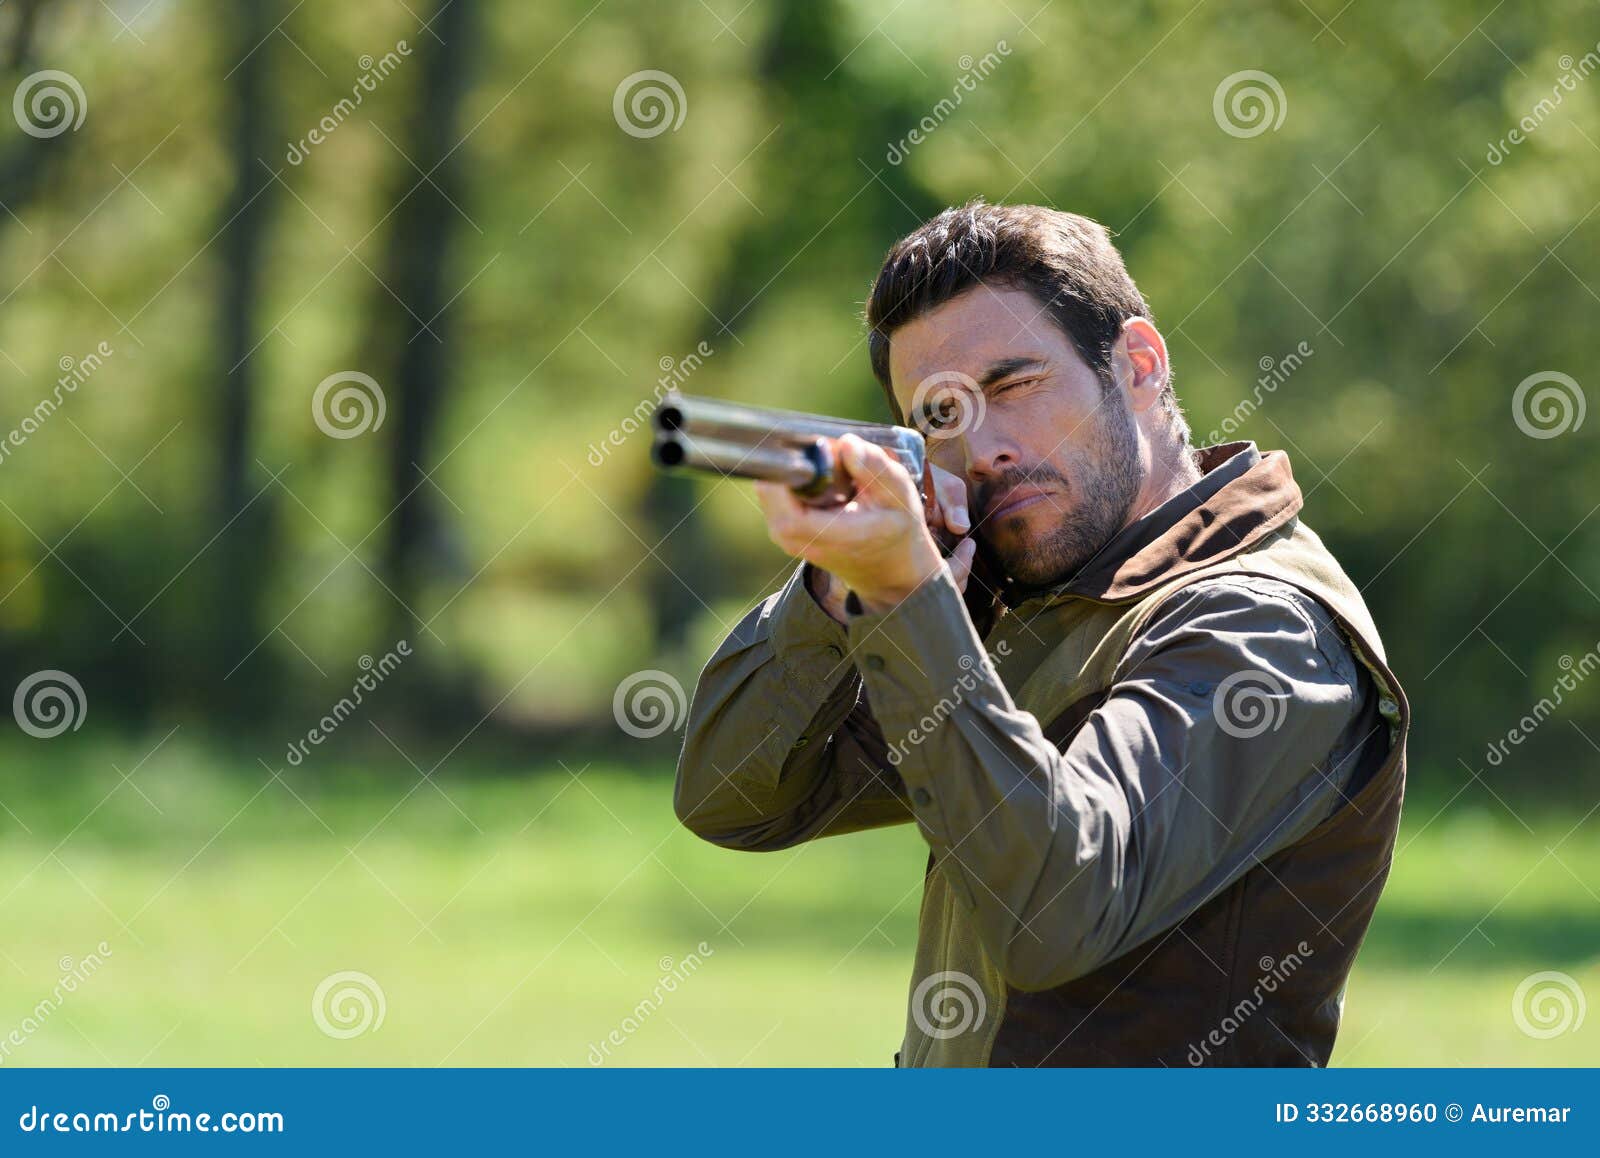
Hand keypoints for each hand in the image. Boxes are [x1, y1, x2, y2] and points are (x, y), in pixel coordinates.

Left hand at [756, 435, 976, 616]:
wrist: (889, 568)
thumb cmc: (895, 530)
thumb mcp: (898, 495)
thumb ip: (874, 467)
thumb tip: (846, 443)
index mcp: (820, 532)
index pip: (778, 491)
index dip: (787, 462)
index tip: (813, 446)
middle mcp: (792, 537)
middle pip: (770, 481)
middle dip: (797, 458)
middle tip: (832, 455)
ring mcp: (783, 536)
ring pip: (770, 483)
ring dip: (797, 468)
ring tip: (835, 473)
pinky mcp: (782, 530)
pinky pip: (775, 492)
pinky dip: (796, 479)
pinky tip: (826, 483)